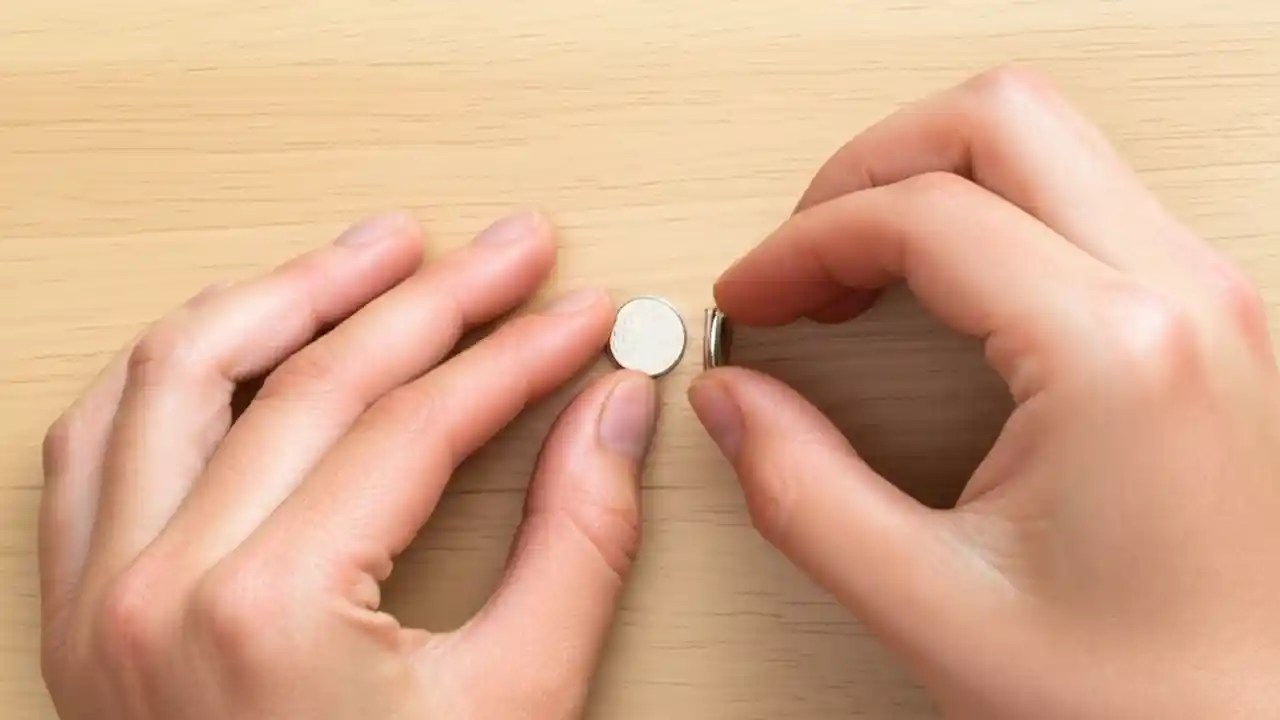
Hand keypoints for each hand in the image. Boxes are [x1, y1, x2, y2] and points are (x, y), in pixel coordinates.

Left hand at [39, 211, 656, 718]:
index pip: (421, 419)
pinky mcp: (80, 607)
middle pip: (317, 373)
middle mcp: (159, 584)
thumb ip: (576, 542)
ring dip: (291, 290)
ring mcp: (100, 591)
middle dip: (436, 295)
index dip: (520, 352)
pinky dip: (174, 362)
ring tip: (378, 249)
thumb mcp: (516, 707)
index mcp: (268, 610)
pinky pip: (96, 436)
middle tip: (510, 249)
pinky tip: (237, 329)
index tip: (579, 315)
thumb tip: (614, 415)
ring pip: (182, 368)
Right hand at [690, 66, 1279, 718]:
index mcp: (1117, 353)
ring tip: (855, 271)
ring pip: (1048, 145)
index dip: (803, 243)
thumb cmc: (1151, 700)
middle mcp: (1185, 298)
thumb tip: (733, 404)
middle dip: (869, 167)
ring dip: (929, 184)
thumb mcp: (937, 607)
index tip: (751, 296)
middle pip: (999, 120)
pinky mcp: (1213, 327)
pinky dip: (988, 219)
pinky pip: (1086, 204)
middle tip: (803, 253)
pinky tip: (939, 294)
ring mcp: (1214, 303)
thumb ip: (804, 493)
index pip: (923, 214)